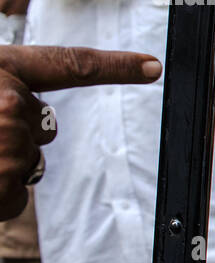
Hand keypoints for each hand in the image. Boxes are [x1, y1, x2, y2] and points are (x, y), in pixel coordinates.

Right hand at [0, 45, 160, 218]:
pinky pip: (16, 199)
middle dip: (13, 139)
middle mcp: (9, 99)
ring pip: (29, 165)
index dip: (116, 67)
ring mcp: (8, 138)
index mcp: (2, 67)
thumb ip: (1, 92)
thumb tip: (24, 108)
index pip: (71, 64)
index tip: (152, 67)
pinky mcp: (2, 176)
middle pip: (45, 130)